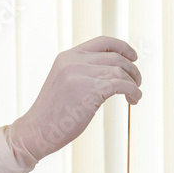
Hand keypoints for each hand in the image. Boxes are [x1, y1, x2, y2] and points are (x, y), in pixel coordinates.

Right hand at [8, 36, 142, 161]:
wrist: (37, 131)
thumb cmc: (54, 112)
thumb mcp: (65, 81)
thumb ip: (84, 71)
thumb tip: (113, 70)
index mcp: (68, 56)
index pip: (103, 41)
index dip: (122, 47)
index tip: (133, 57)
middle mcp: (74, 61)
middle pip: (115, 57)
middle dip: (132, 69)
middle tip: (137, 83)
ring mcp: (81, 75)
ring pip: (120, 71)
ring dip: (133, 82)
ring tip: (135, 95)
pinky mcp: (90, 91)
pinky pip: (121, 85)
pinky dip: (132, 91)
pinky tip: (133, 99)